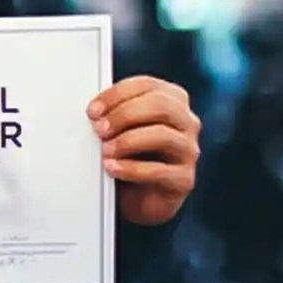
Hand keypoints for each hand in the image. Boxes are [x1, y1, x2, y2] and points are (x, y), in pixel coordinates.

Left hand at [88, 75, 200, 225]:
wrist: (139, 197)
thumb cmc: (130, 154)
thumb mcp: (121, 127)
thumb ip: (114, 112)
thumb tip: (95, 111)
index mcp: (171, 100)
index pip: (147, 85)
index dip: (117, 94)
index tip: (93, 109)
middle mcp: (186, 122)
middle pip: (160, 105)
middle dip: (124, 114)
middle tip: (98, 128)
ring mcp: (188, 150)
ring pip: (163, 135)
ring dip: (127, 141)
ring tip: (105, 150)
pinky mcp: (184, 179)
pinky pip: (160, 171)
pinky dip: (130, 168)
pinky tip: (112, 168)